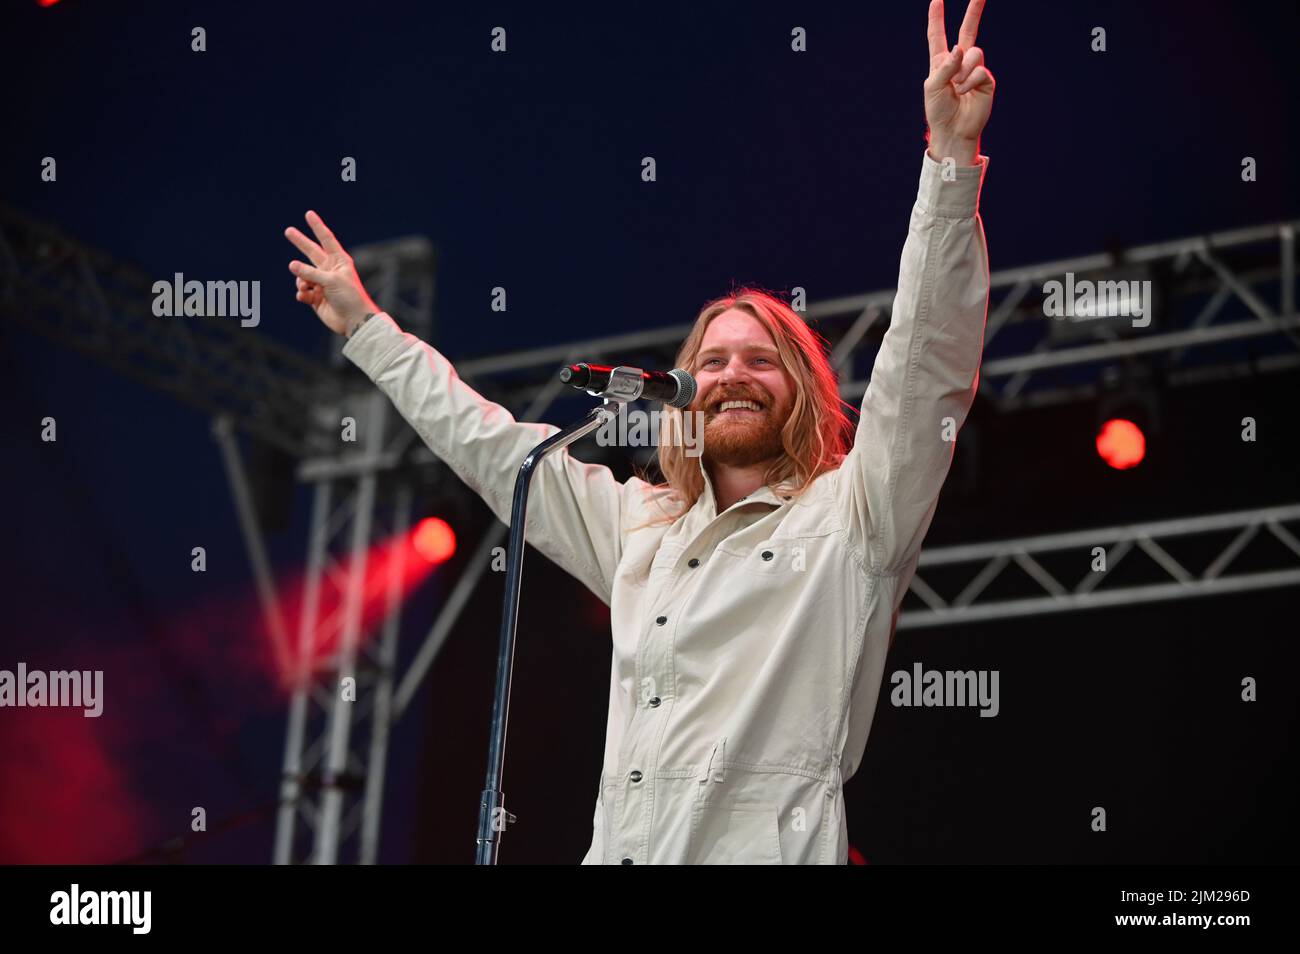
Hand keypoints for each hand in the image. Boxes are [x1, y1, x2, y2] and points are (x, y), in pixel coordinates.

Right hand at [284, 210, 379, 336]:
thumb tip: (291, 265)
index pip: (326, 239)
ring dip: (301, 280)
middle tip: (288, 231)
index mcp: (339, 261)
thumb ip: (310, 272)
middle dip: (300, 242)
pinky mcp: (316, 297)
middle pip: (311, 252)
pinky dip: (302, 294)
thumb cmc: (349, 297)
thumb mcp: (330, 281)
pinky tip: (306, 297)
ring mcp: (322, 283)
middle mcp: (329, 270)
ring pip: (302, 275)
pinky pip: (302, 291)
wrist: (354, 321)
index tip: (309, 213)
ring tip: (307, 288)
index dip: (317, 226)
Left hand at [923, 0, 994, 165]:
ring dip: (963, 70)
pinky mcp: (986, 79)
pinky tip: (966, 93)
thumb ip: (945, 66)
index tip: (937, 0)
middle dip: (974, 11)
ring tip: (958, 87)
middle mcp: (959, 62)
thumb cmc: (939, 110)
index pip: (937, 35)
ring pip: (974, 52)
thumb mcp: (933, 86)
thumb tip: (960, 48)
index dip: (936, 18)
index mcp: (941, 62)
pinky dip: (970, 81)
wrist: (953, 130)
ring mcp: (974, 69)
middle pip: (968, 30)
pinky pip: (979, 70)